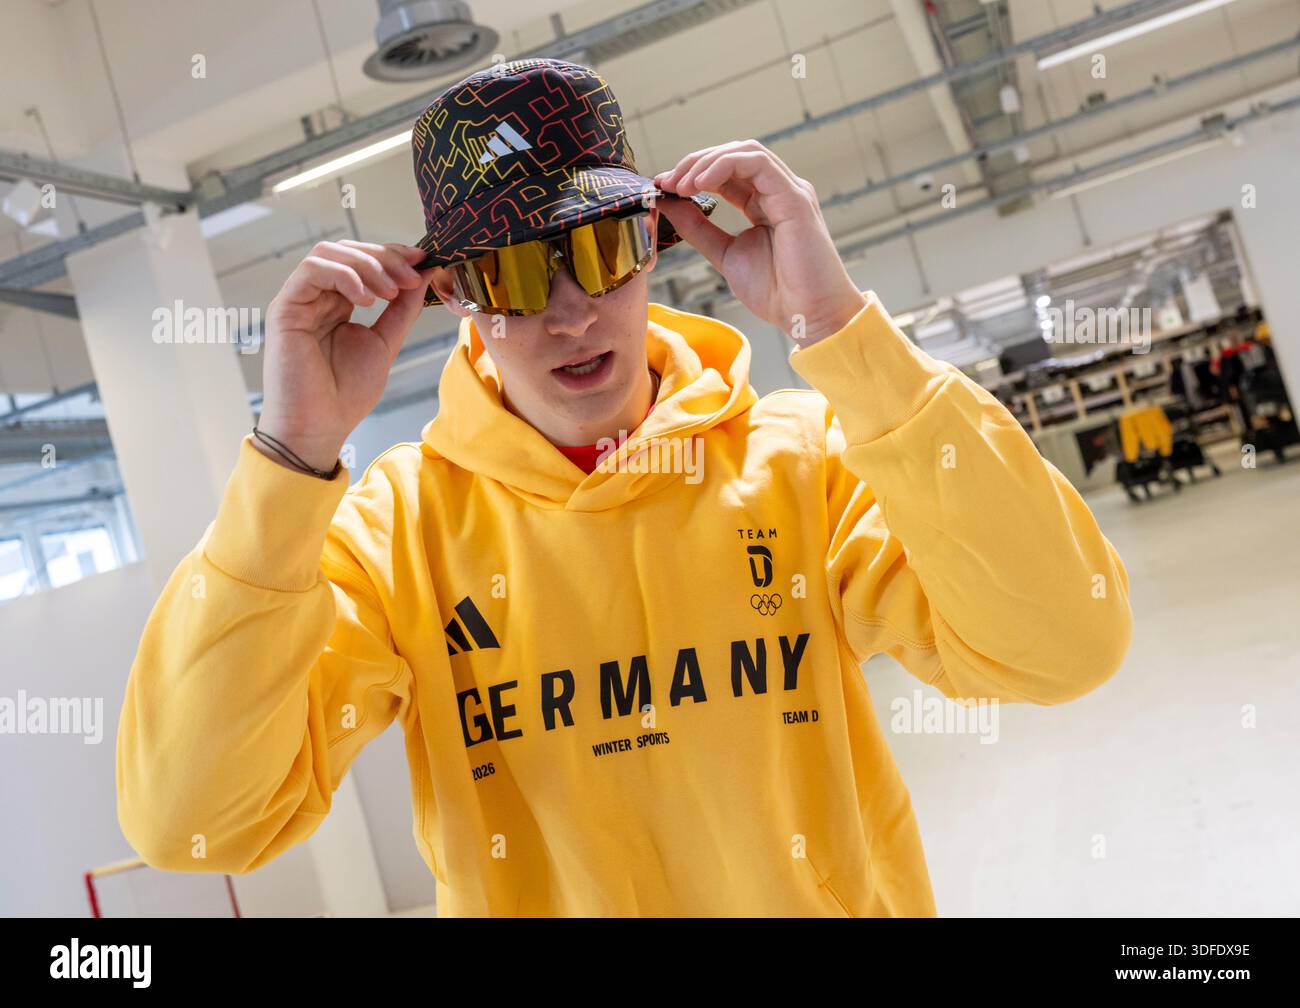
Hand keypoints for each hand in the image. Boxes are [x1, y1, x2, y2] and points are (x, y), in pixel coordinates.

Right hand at [257, 240, 433, 470]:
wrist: (319, 426)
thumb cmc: (346, 394)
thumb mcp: (385, 343)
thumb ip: (402, 309)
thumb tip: (425, 273)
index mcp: (338, 303)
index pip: (363, 261)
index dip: (393, 255)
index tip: (423, 262)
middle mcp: (317, 297)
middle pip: (347, 250)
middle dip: (385, 257)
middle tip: (411, 277)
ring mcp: (299, 300)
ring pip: (329, 253)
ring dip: (367, 265)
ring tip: (390, 293)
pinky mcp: (285, 307)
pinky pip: (312, 270)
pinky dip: (345, 276)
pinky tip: (366, 301)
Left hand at [653, 140, 866, 344]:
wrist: (806, 316)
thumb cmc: (776, 292)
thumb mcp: (724, 254)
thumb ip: (698, 228)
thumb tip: (669, 203)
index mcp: (763, 202)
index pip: (725, 172)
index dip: (692, 173)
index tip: (663, 186)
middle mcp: (777, 191)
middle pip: (732, 155)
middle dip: (694, 163)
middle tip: (667, 182)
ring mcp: (789, 190)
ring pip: (744, 151)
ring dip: (707, 162)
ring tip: (682, 185)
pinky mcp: (795, 197)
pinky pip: (757, 163)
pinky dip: (725, 166)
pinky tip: (701, 183)